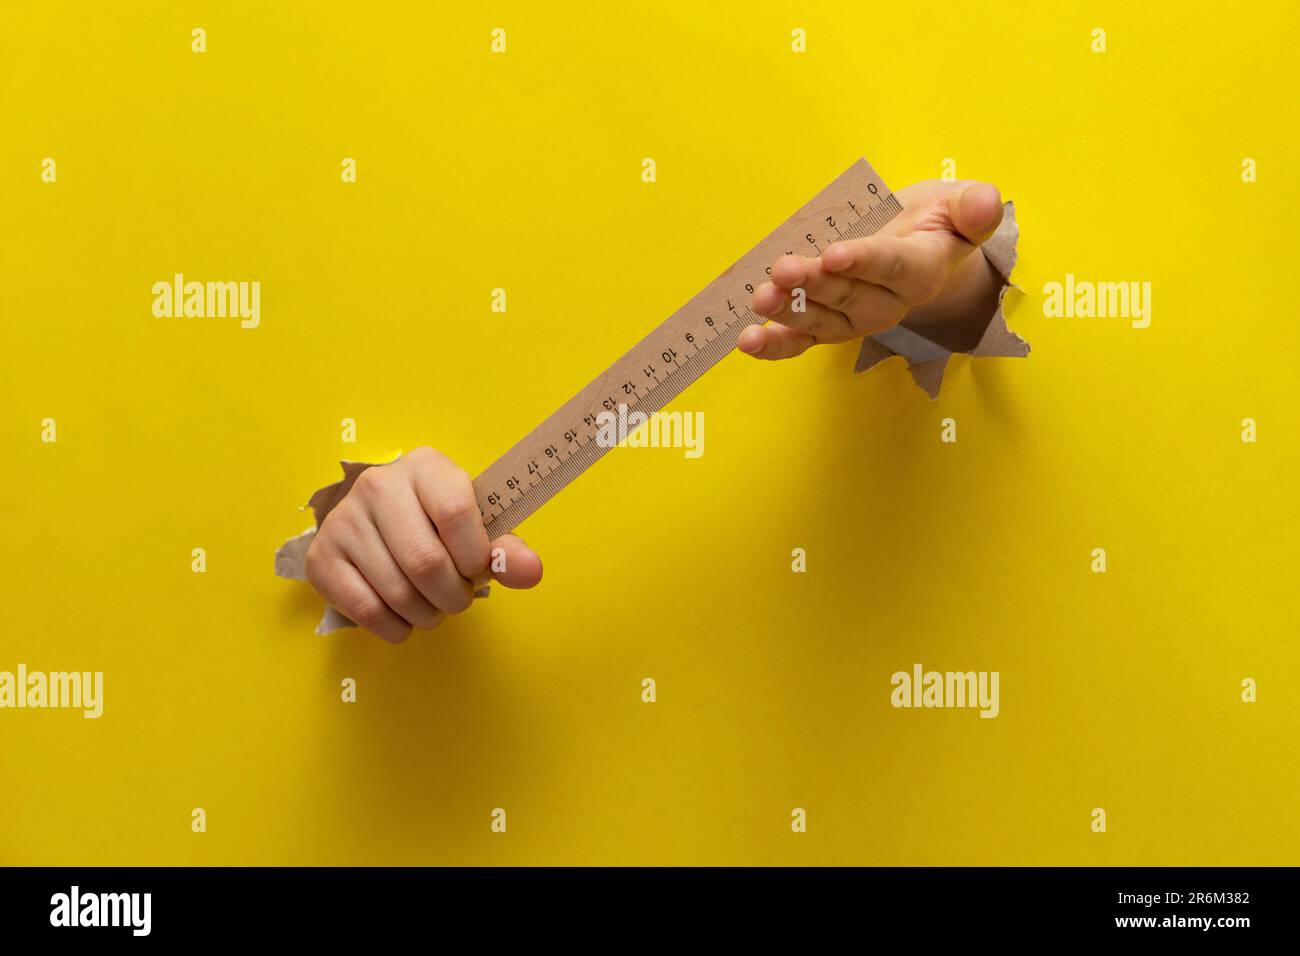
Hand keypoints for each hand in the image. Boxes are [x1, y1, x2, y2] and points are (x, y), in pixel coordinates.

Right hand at [303, 446, 542, 642]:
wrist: (378, 520)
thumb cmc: (438, 523)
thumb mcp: (476, 525)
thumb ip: (505, 548)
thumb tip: (529, 571)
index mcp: (425, 467)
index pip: (457, 513)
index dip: (475, 555)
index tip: (478, 569)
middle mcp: (378, 486)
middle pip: (426, 562)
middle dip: (453, 596)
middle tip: (457, 598)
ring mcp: (344, 521)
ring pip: (398, 592)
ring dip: (427, 615)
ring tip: (433, 605)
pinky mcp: (321, 558)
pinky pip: (365, 611)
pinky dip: (396, 628)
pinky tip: (404, 617)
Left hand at [737, 180, 1005, 359]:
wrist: (921, 247)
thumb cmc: (937, 221)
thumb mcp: (961, 205)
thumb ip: (974, 208)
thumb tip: (987, 203)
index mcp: (921, 268)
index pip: (894, 266)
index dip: (864, 262)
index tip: (833, 255)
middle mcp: (889, 302)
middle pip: (851, 298)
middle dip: (816, 286)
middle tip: (783, 269)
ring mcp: (855, 318)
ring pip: (823, 322)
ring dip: (789, 315)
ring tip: (760, 300)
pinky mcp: (828, 325)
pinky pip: (803, 342)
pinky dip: (776, 346)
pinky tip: (749, 341)